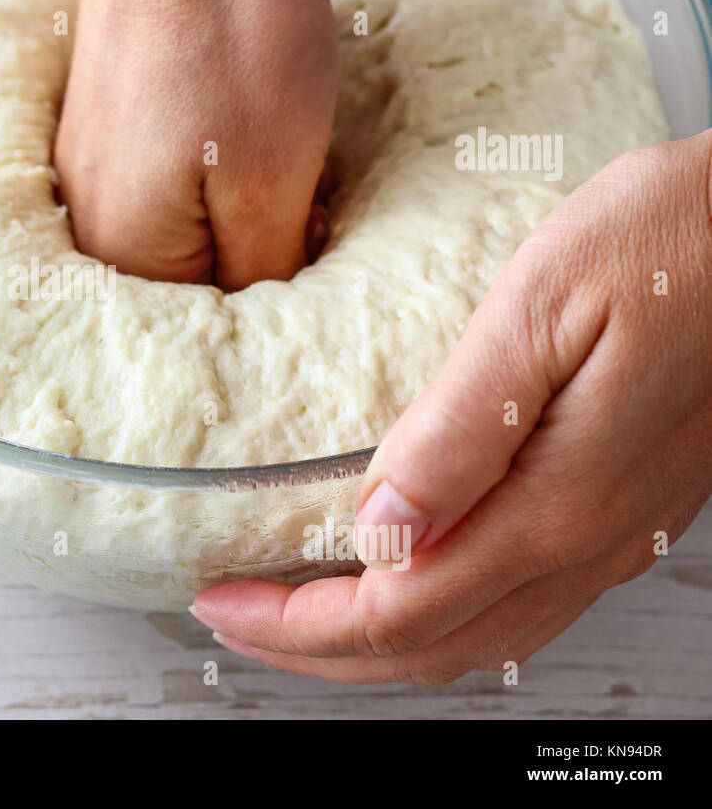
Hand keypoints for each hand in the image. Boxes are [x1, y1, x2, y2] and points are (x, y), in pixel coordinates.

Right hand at [54, 0, 337, 288]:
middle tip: (302, 181)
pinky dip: (213, 154)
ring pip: (183, 215)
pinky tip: (241, 109)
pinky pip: (166, 168)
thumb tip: (264, 310)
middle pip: (189, 270)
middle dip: (255, 237)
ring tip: (273, 136)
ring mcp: (92, 156)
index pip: (208, 321)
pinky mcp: (107, 110)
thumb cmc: (232, 38)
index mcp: (122, 249)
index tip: (312, 229)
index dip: (276, 281)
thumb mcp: (273, 184)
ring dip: (238, 193)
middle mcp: (89, 212)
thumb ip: (263, 272)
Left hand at [191, 130, 711, 682]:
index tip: (223, 601)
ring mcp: (614, 535)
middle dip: (319, 650)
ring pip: (478, 640)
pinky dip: (441, 620)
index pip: (399, 608)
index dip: (299, 623)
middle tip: (236, 621)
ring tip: (301, 617)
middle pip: (430, 645)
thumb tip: (382, 529)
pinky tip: (410, 586)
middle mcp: (587, 539)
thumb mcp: (544, 308)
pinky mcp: (626, 511)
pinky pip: (520, 607)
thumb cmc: (675, 240)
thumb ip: (461, 428)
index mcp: (556, 500)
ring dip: (378, 645)